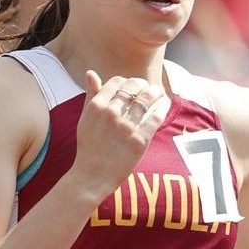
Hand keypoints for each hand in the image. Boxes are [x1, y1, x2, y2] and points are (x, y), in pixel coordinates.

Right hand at [67, 72, 170, 200]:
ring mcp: (126, 127)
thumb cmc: (89, 148)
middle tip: (149, 89)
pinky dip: (162, 107)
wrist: (92, 176)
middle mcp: (111, 113)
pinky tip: (164, 105)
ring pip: (148, 98)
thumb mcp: (85, 119)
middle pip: (135, 86)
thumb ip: (90, 95)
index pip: (117, 81)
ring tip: (159, 93)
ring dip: (156, 92)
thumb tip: (91, 73)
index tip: (133, 87)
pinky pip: (156, 116)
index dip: (127, 82)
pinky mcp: (139, 140)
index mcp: (96, 106)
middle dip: (144, 85)